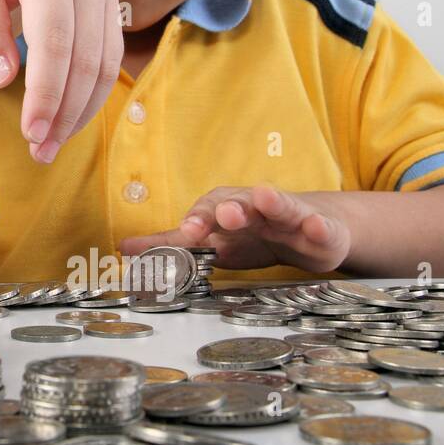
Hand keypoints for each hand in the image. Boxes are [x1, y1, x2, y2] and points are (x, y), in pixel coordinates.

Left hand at [0, 0, 122, 162]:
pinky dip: (91, 94)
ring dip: (81, 110)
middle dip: (64, 110)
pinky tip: (67, 119)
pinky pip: (110, 58)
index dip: (45, 90)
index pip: (54, 36)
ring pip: (105, 62)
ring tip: (49, 145)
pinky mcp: (111, 6)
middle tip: (37, 151)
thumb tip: (1, 78)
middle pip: (85, 56)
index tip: (29, 130)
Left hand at [119, 182, 349, 272]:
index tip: (187, 230)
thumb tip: (123, 248)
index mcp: (225, 208)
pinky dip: (318, 226)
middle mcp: (255, 206)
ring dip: (272, 201)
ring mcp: (289, 216)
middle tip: (224, 214)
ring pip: (280, 207)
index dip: (197, 220)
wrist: (308, 229)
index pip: (206, 211)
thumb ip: (170, 243)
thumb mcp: (210, 240)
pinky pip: (320, 227)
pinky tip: (317, 226)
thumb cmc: (250, 234)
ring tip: (266, 196)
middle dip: (231, 208)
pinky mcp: (320, 229)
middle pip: (241, 204)